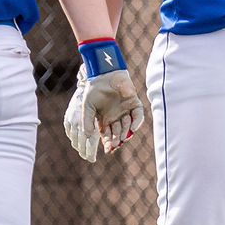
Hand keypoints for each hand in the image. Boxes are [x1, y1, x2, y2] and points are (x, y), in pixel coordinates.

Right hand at [68, 40, 146, 161]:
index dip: (108, 142)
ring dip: (125, 133)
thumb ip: (88, 121)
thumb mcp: (88, 107)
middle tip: (115, 146)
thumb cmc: (94, 89)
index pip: (107, 134)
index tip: (108, 149)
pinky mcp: (134, 103)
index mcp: (104, 118)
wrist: (104, 74)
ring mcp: (125, 110)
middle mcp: (115, 117)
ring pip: (127, 126)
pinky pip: (138, 115)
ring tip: (122, 138)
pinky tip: (133, 128)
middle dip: (116, 140)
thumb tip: (87, 136)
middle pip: (118, 132)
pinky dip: (137, 122)